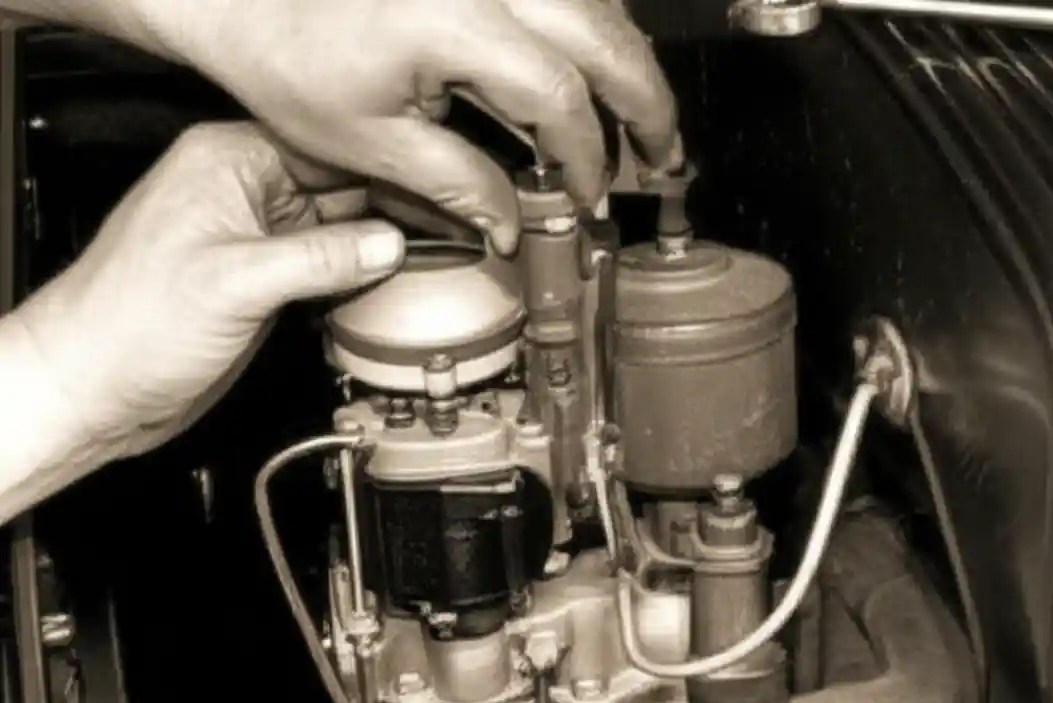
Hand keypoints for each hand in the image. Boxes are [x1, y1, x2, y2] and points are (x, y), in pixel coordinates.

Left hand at [9, 122, 404, 459]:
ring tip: (439, 258)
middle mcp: (245, 191)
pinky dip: (359, 279)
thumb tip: (391, 242)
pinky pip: (328, 269)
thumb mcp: (237, 282)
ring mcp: (256, 238)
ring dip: (384, 248)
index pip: (333, 150)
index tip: (443, 197)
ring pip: (342, 230)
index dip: (392, 172)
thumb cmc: (126, 325)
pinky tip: (392, 287)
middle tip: (455, 231)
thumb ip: (322, 257)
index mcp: (228, 162)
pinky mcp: (264, 282)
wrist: (92, 392)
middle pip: (346, 188)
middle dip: (398, 211)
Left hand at [121, 0, 680, 252]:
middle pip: (605, 36)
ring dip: (629, 62)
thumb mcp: (369, 143)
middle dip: (646, 103)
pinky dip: (596, 25)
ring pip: (596, 2)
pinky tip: (602, 62)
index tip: (589, 198)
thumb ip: (457, 184)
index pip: (558, 98)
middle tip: (664, 157)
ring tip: (644, 118)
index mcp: (453, 24)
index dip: (586, 156)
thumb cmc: (288, 59)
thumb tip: (513, 229)